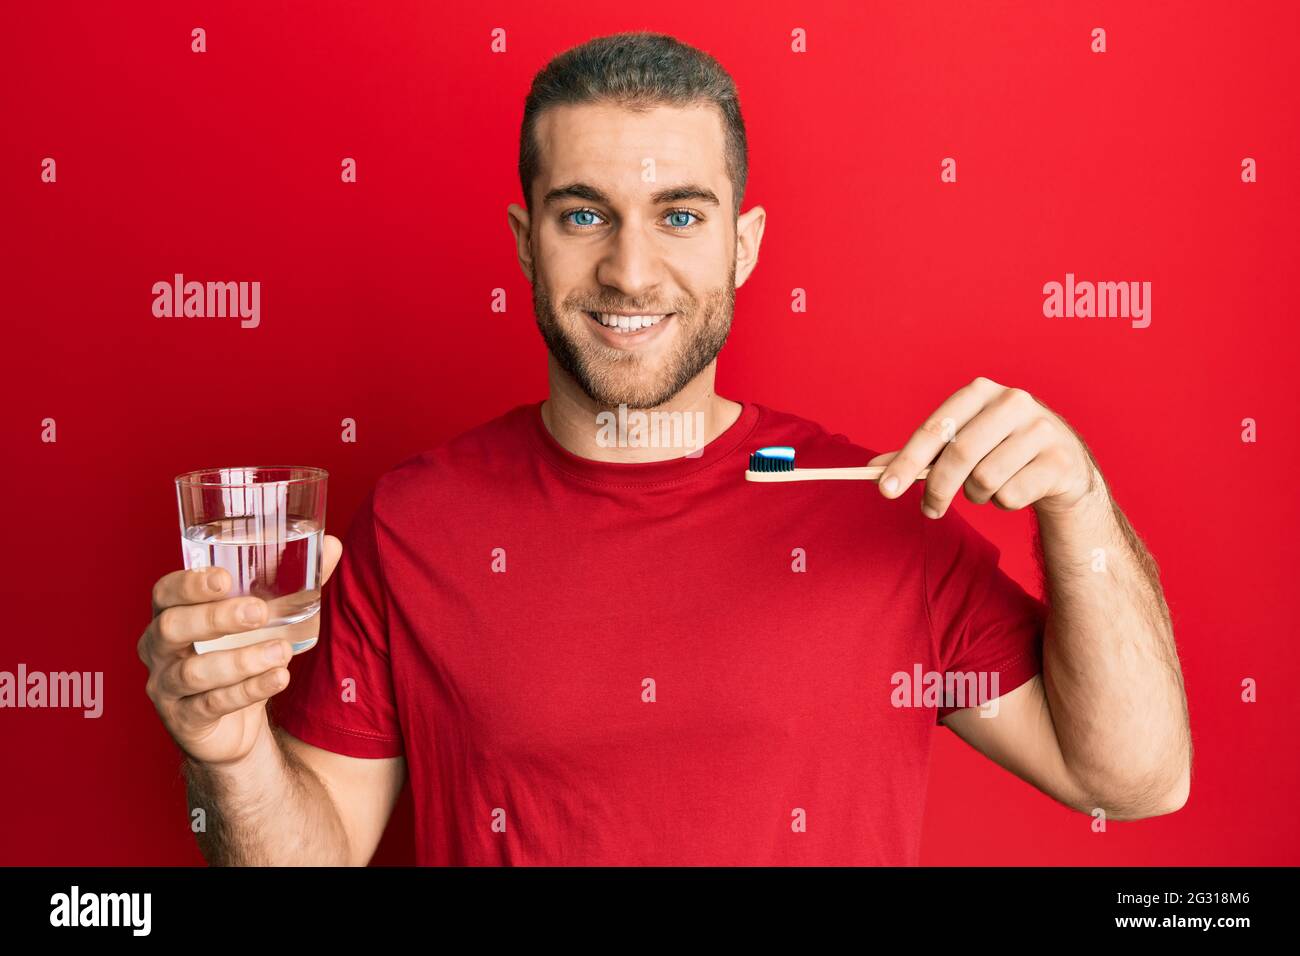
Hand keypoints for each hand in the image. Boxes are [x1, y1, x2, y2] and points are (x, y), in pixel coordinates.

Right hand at [138, 535, 343, 766]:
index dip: (189, 584)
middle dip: (216, 618)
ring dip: (241, 660)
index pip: (165, 592)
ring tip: (281, 651)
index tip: (225, 578)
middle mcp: (158, 649)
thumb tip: (332, 544)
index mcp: (171, 614)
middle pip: (173, 627)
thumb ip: (294, 583)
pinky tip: (278, 679)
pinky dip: (248, 691)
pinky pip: (212, 705)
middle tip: (260, 612)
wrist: (232, 724)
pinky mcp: (184, 720)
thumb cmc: (240, 654)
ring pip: (194, 671)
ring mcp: (166, 687)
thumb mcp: (264, 619)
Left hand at [869, 377, 1100, 518]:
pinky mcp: (1060, 460)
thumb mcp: (960, 444)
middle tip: (929, 510)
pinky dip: (1003, 502)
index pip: (936, 429)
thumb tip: (873, 468)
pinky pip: (1011, 496)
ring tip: (986, 488)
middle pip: (959, 455)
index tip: (885, 489)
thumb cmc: (999, 449)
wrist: (1062, 464)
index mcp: (981, 391)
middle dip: (937, 489)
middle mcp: (1013, 401)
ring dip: (976, 495)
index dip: (907, 461)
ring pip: (985, 480)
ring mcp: (1041, 429)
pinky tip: (1016, 489)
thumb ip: (920, 455)